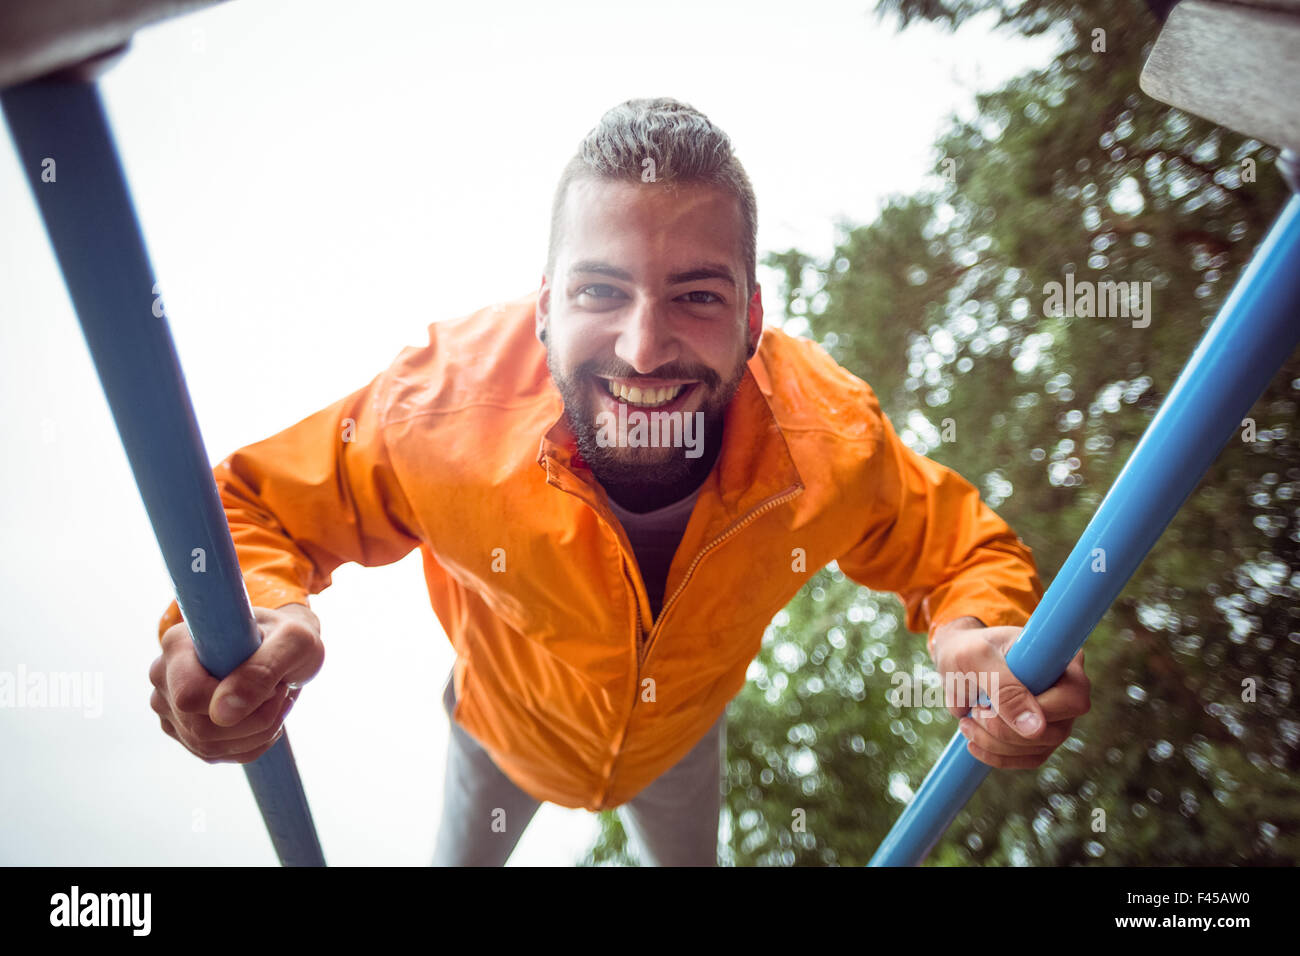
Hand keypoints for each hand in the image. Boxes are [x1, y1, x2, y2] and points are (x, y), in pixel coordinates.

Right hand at [149, 603, 323, 763]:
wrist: (284, 646)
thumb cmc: (289, 635)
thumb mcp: (292, 642)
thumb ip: (261, 670)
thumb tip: (222, 714)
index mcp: (179, 644)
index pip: (188, 696)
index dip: (233, 702)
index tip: (272, 685)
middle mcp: (164, 676)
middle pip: (200, 727)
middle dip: (253, 720)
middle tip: (281, 693)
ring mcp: (169, 706)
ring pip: (207, 746)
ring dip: (256, 733)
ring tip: (278, 701)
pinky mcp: (182, 730)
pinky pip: (214, 754)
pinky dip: (250, 744)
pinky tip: (267, 719)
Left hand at [930, 618, 1089, 769]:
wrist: (954, 661)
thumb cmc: (965, 650)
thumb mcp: (976, 660)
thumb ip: (1004, 688)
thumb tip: (1037, 729)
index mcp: (1058, 660)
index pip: (1073, 698)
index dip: (1041, 710)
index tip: (993, 706)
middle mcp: (1064, 691)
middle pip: (1055, 731)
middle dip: (1006, 730)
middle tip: (975, 711)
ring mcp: (1056, 716)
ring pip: (1039, 748)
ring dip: (996, 743)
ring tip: (969, 720)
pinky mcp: (1040, 736)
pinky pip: (1028, 759)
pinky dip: (997, 755)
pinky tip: (973, 741)